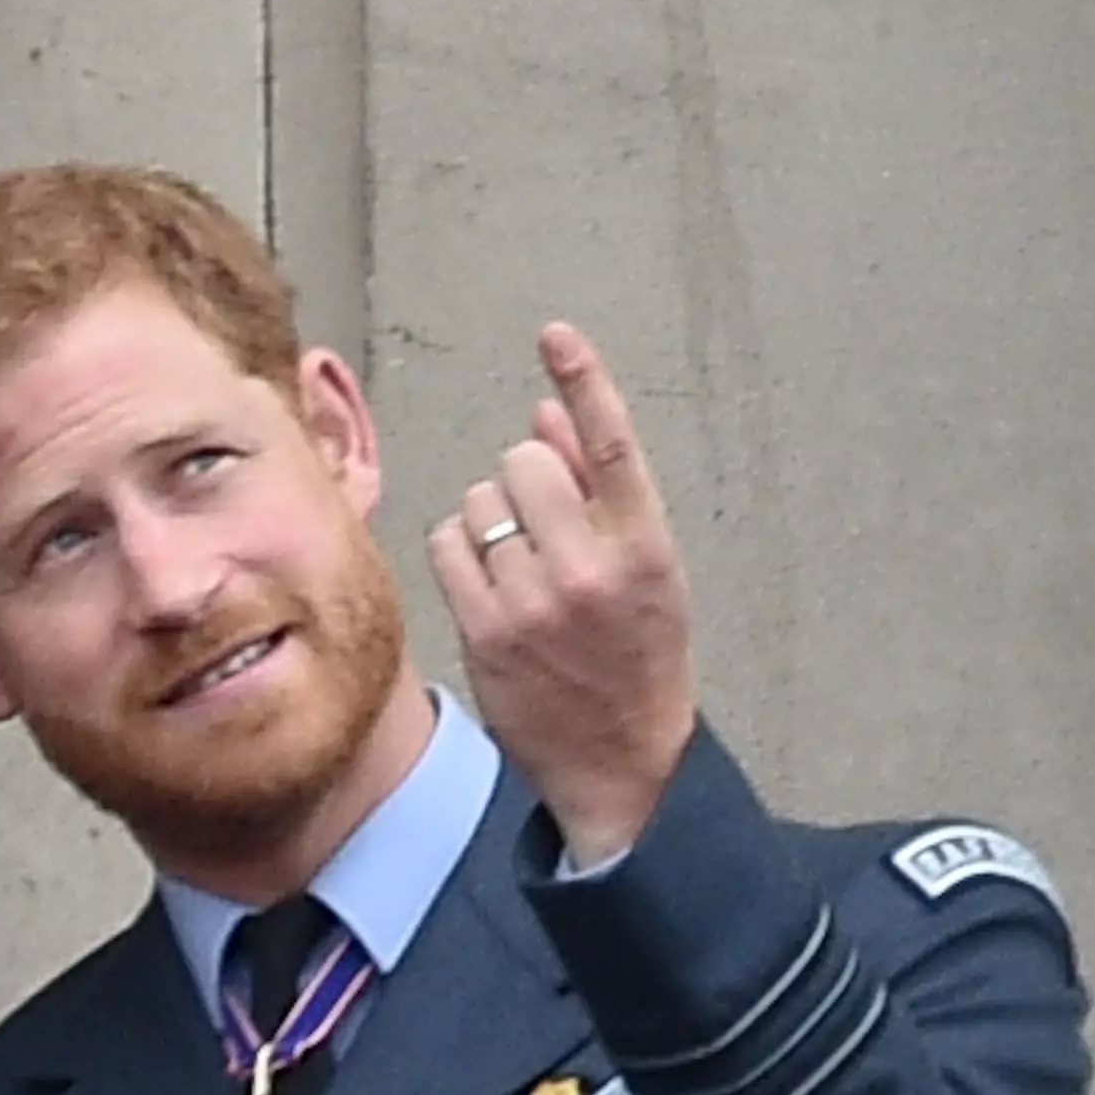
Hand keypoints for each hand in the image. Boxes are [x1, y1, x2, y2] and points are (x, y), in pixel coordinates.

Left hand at [427, 322, 696, 865]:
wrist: (621, 761)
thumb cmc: (637, 655)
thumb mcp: (647, 569)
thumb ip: (600, 491)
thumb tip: (546, 414)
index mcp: (645, 543)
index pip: (610, 443)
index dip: (583, 381)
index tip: (555, 334)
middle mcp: (590, 566)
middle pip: (523, 463)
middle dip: (523, 480)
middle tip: (539, 526)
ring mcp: (533, 602)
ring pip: (479, 503)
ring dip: (489, 519)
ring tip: (518, 564)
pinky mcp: (486, 633)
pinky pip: (448, 548)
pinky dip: (458, 552)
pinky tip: (484, 582)